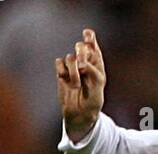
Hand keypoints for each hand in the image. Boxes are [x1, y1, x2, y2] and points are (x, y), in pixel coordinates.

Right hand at [57, 28, 105, 142]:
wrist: (80, 113)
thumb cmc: (93, 99)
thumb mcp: (98, 85)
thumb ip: (92, 70)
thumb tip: (80, 64)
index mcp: (96, 62)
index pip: (92, 43)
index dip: (89, 36)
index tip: (87, 35)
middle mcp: (84, 61)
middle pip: (80, 46)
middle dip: (81, 55)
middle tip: (83, 68)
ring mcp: (73, 66)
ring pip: (70, 58)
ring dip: (73, 72)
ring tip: (76, 85)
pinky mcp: (62, 72)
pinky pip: (59, 63)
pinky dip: (62, 71)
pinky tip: (65, 80)